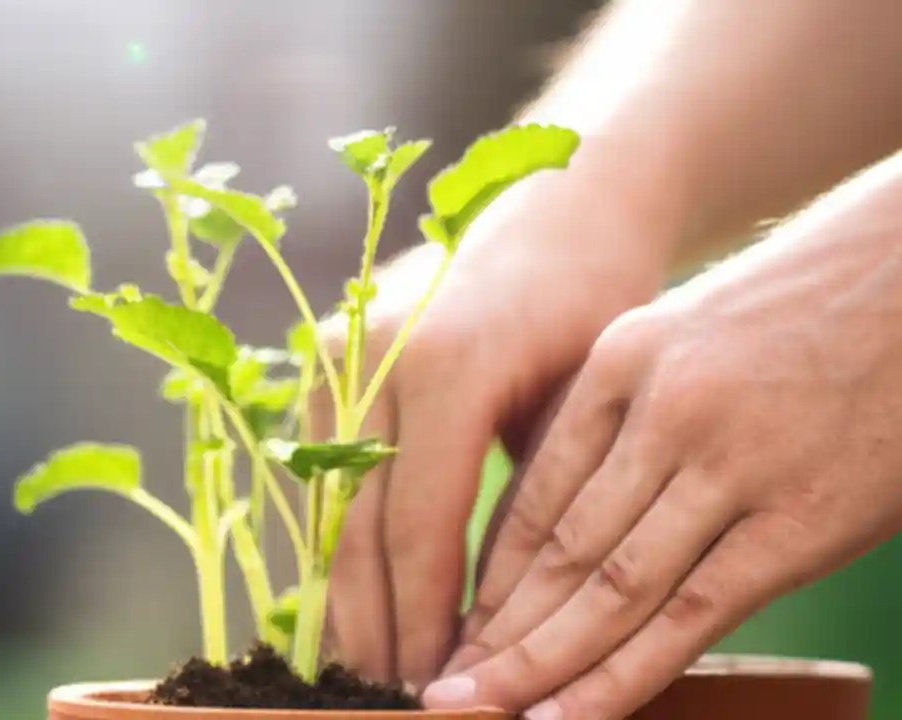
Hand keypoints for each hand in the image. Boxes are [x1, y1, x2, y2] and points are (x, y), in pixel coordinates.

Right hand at [323, 142, 679, 685]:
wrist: (561, 211)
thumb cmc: (593, 304)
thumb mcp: (580, 407)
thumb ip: (530, 508)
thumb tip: (497, 623)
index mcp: (446, 362)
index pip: (421, 524)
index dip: (425, 615)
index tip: (437, 683)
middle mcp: (371, 357)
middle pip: (359, 522)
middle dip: (376, 619)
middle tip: (389, 696)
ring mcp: (337, 355)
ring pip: (330, 504)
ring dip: (346, 591)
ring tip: (367, 664)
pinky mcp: (324, 362)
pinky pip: (326, 473)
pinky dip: (341, 540)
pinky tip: (357, 594)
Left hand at [427, 156, 901, 717]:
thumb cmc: (797, 309)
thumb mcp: (684, 335)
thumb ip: (623, 417)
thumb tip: (565, 519)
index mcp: (622, 362)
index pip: (533, 496)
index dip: (488, 577)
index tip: (451, 630)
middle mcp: (664, 411)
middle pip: (558, 549)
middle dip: (496, 633)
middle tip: (443, 694)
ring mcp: (732, 465)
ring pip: (614, 588)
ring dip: (544, 663)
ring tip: (487, 712)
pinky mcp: (802, 518)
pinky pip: (697, 613)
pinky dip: (628, 673)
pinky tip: (576, 713)